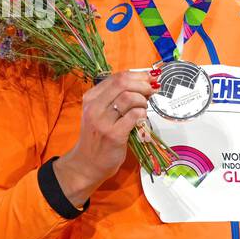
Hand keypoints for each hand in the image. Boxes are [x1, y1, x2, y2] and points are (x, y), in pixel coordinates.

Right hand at [54, 68, 158, 205]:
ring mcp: (103, 121)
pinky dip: (142, 114)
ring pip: (129, 98)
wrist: (87, 163)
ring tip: (144, 108)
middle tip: (152, 91)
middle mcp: (94, 107)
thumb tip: (143, 84)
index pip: (116, 77)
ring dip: (143, 101)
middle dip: (143, 84)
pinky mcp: (113, 135)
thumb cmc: (98, 137)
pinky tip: (141, 120)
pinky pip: (134, 116)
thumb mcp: (101, 113)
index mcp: (91, 98)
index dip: (137, 75)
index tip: (149, 78)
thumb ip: (116, 98)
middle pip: (123, 83)